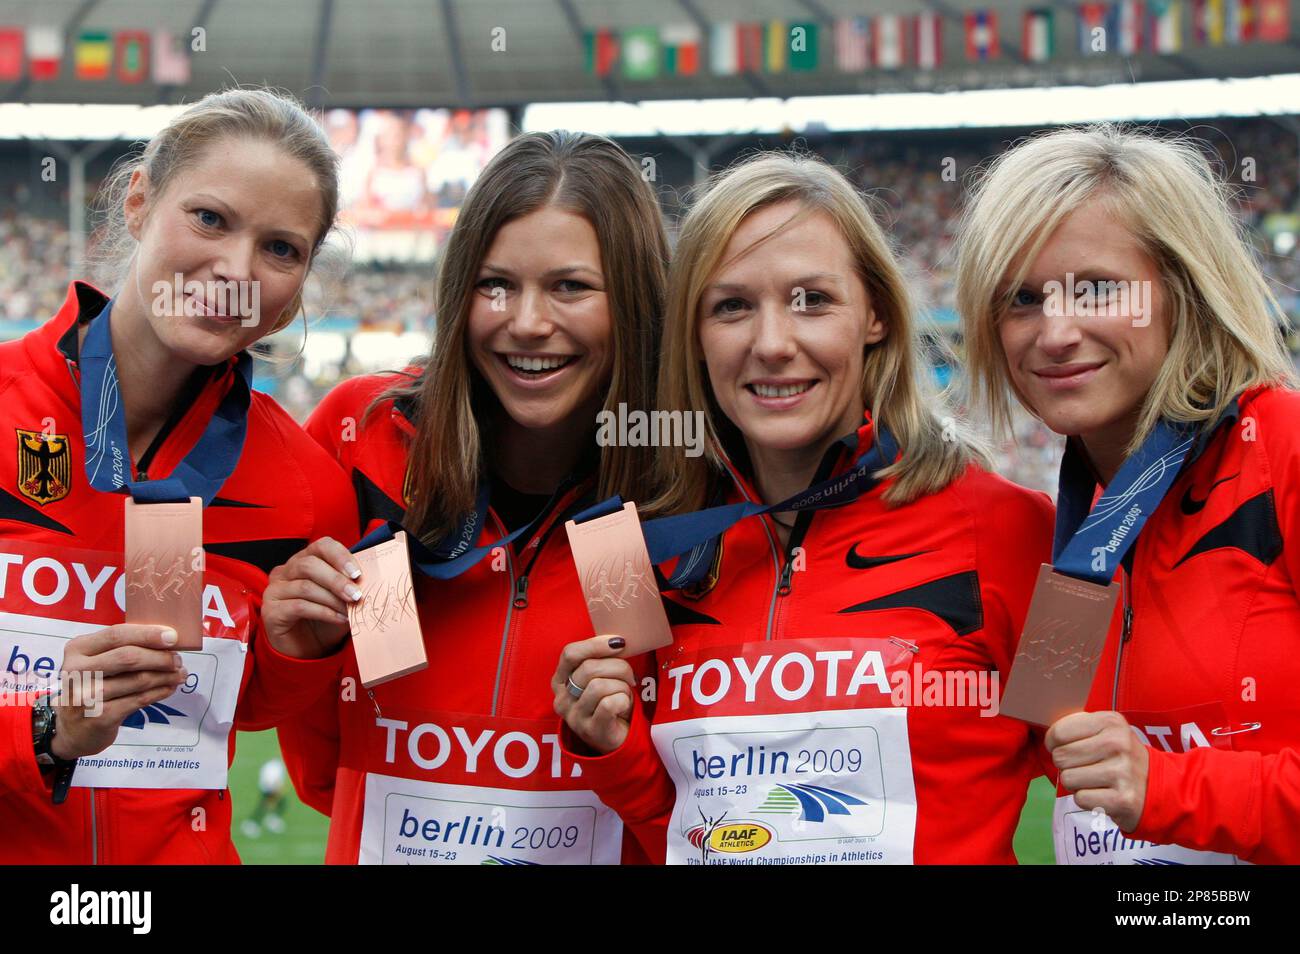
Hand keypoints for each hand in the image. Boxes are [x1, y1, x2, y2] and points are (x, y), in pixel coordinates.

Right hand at [51, 624, 188, 759]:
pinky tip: (170, 688)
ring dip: (165, 676)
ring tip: (179, 674)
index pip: (117, 634)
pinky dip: (159, 692)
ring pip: (137, 680)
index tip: (173, 637)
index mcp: (77, 649)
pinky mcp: (100, 717)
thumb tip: (167, 639)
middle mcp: (77, 671)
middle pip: (128, 657)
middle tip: (177, 660)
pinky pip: (139, 700)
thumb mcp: (96, 662)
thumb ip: (121, 648)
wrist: (71, 730)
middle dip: (160, 657)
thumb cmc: (91, 687)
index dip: (148, 634)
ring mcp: (86, 696)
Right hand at [262, 537, 361, 658]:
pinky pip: (299, 606)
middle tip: (356, 594)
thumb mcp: (342, 600)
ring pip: (305, 586)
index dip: (340, 556)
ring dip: (332, 599)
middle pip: (309, 564)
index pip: (321, 546)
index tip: (358, 573)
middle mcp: (284, 572)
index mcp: (303, 561)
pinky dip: (324, 612)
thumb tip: (369, 580)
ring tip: (350, 610)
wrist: (307, 651)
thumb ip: (350, 586)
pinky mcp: (271, 611)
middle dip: (337, 580)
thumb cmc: (325, 621)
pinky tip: (339, 619)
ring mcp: (275, 591)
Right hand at [552, 635, 633, 754]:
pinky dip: (624, 700)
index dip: (595, 645)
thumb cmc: (609, 701)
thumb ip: (600, 659)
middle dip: (619, 667)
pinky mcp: (590, 729)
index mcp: (560, 681)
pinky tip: (624, 706)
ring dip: (622, 687)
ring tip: (624, 694)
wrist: (617, 739)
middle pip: (589, 668)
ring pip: (600, 686)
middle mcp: (562, 699)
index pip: (570, 654)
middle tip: (630, 676)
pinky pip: (609, 703)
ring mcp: (574, 717)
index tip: (619, 643)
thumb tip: (618, 641)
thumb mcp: (599, 678)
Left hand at [1046, 710, 1149, 831]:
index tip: (1062, 747)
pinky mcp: (1122, 799)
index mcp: (1111, 722)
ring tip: (1095, 780)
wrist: (1158, 787)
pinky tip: (1102, 793)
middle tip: (1084, 767)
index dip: (1053, 743)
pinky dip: (1086, 799)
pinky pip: (1080, 798)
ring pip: (1068, 779)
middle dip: (1066, 765)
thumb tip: (1047, 735)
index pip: (1059, 732)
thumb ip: (1077, 726)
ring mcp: (1122, 772)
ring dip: (1076, 783)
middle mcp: (1118, 744)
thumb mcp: (1106, 730)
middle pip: (1060, 757)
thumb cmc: (1120, 757)